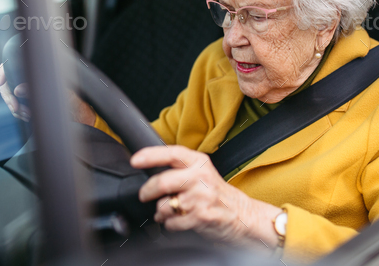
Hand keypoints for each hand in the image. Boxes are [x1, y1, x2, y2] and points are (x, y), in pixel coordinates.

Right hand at [0, 64, 96, 125]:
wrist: (76, 102)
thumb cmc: (67, 90)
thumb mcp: (55, 86)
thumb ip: (36, 86)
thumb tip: (18, 91)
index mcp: (32, 67)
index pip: (10, 64)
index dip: (2, 72)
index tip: (0, 83)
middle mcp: (27, 75)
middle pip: (7, 83)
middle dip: (9, 98)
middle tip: (16, 108)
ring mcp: (25, 86)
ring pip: (10, 96)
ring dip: (15, 107)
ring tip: (26, 115)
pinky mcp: (27, 98)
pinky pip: (16, 104)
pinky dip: (19, 111)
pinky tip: (27, 116)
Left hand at [130, 145, 281, 249]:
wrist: (243, 215)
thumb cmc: (216, 194)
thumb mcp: (202, 172)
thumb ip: (180, 168)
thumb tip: (149, 168)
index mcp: (199, 162)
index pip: (172, 153)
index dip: (150, 156)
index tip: (135, 160)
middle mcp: (201, 177)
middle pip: (163, 181)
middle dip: (147, 191)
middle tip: (144, 195)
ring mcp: (201, 197)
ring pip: (164, 205)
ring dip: (160, 212)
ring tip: (168, 211)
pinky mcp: (201, 216)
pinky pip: (172, 222)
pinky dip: (169, 224)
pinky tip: (179, 220)